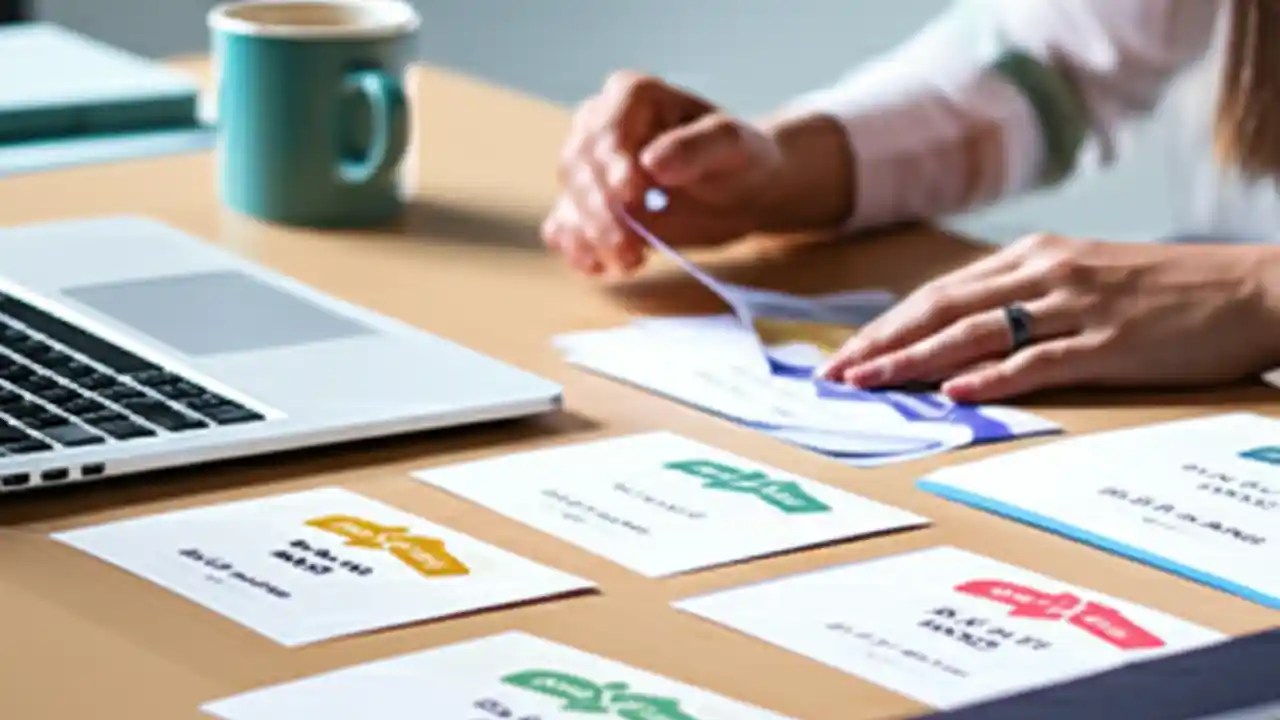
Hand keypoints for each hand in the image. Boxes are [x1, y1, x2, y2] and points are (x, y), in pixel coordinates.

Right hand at [542, 71, 849, 275]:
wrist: (739, 192)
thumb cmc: (737, 159)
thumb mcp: (732, 145)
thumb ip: (697, 147)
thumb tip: (653, 162)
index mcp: (632, 95)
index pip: (607, 128)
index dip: (613, 162)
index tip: (630, 196)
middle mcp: (599, 124)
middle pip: (579, 165)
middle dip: (600, 210)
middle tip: (629, 248)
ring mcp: (588, 166)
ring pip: (570, 197)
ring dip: (590, 234)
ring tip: (628, 262)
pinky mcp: (586, 205)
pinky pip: (566, 225)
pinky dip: (577, 247)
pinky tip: (598, 266)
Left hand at [820, 234, 1279, 401]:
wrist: (1254, 288)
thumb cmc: (1165, 290)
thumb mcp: (1083, 276)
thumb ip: (1024, 297)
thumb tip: (961, 336)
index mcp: (1032, 257)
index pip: (939, 294)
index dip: (886, 326)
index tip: (846, 355)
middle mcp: (1044, 273)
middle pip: (941, 310)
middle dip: (882, 344)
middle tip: (836, 377)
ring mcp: (1076, 307)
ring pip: (976, 333)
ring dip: (914, 360)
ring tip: (869, 383)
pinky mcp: (1111, 343)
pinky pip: (1040, 360)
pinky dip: (992, 376)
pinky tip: (954, 392)